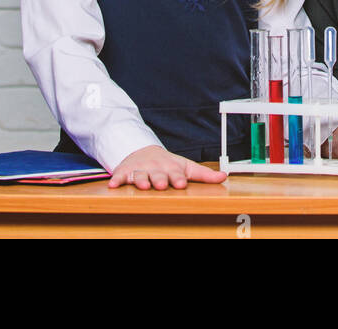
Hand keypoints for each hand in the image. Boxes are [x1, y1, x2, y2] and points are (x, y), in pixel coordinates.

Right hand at [108, 145, 226, 189]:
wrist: (143, 151)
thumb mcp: (186, 166)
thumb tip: (224, 177)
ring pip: (140, 176)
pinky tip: (113, 185)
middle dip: (160, 179)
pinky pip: (120, 176)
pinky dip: (117, 180)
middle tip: (162, 184)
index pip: (176, 173)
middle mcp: (156, 168)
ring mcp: (140, 170)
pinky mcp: (126, 172)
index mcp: (171, 167)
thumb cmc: (167, 164)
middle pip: (158, 175)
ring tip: (143, 185)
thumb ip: (204, 175)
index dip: (178, 178)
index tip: (181, 183)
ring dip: (141, 180)